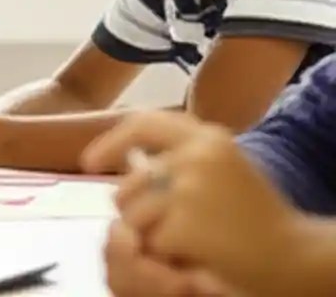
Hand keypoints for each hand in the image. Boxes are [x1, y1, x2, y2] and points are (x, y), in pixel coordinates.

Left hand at [82, 111, 305, 293]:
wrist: (293, 256)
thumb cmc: (258, 216)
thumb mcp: (226, 169)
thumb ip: (183, 157)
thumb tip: (129, 158)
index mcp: (208, 138)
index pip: (143, 125)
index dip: (111, 143)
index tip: (89, 162)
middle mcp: (195, 157)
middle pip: (128, 184)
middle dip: (134, 210)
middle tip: (165, 227)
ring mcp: (187, 191)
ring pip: (132, 215)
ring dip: (149, 233)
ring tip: (187, 239)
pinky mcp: (181, 225)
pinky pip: (149, 242)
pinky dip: (164, 254)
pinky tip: (193, 253)